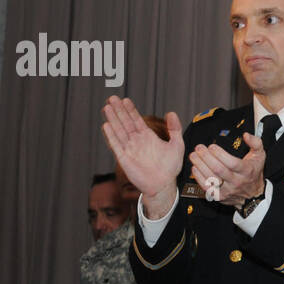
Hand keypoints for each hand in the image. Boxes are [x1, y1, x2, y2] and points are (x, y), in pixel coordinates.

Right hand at [101, 97, 183, 216]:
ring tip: (107, 107)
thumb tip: (171, 113)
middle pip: (125, 122)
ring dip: (113, 119)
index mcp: (148, 137)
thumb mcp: (177, 145)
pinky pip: (116, 145)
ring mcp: (130, 149)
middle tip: (112, 98)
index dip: (131, 110)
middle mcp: (137, 141)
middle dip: (119, 110)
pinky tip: (106, 125)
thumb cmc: (170, 168)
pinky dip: (111, 136)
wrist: (163, 185)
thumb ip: (174, 129)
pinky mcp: (124, 158)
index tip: (125, 100)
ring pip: (119, 131)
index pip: (136, 120)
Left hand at [188, 133, 265, 210]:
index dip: (219, 154)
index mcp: (246, 171)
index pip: (232, 163)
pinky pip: (207, 187)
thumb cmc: (254, 172)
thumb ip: (255, 142)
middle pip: (218, 170)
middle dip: (206, 157)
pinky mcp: (220, 196)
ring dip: (200, 165)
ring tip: (194, 155)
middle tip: (199, 148)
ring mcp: (228, 190)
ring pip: (211, 178)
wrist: (253, 194)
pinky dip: (199, 177)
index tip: (212, 146)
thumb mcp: (260, 156)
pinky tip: (195, 168)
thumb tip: (246, 135)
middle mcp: (237, 182)